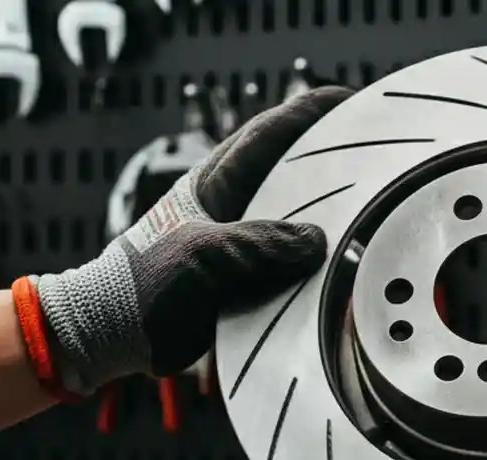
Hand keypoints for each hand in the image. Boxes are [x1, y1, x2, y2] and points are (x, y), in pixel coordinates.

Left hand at [12, 87, 353, 396]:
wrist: (113, 332)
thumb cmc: (142, 284)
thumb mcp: (205, 255)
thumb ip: (261, 244)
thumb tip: (315, 240)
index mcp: (215, 182)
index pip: (271, 133)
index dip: (311, 111)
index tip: (350, 99)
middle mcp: (232, 206)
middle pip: (290, 171)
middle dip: (330, 159)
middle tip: (373, 152)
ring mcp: (238, 241)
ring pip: (294, 218)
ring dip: (325, 216)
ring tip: (369, 209)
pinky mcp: (243, 278)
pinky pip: (288, 263)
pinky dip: (314, 264)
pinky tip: (340, 266)